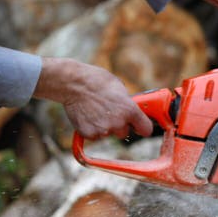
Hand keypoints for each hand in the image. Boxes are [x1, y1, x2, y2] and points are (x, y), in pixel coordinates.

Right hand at [34, 58, 152, 139]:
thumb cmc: (95, 80)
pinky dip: (92, 129)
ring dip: (105, 126)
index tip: (138, 126)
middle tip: (108, 112)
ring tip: (95, 111)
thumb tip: (132, 107)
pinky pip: (95, 136)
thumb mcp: (119, 87)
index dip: (142, 128)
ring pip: (109, 134)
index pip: (146, 129)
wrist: (71, 83)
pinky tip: (87, 115)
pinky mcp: (90, 134)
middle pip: (125, 132)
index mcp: (130, 111)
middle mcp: (119, 123)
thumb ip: (128, 102)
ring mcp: (104, 130)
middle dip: (119, 125)